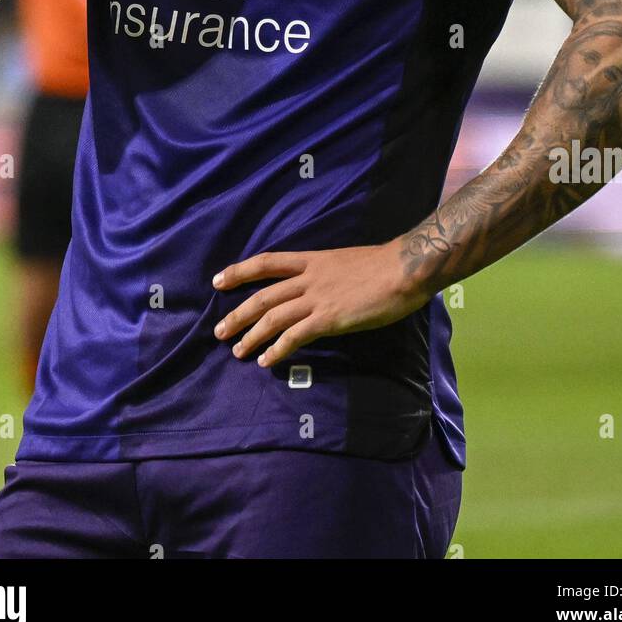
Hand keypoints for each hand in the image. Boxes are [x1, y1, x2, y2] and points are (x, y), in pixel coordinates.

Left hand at [211, 241, 431, 367]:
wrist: (402, 270)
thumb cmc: (382, 265)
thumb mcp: (344, 262)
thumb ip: (326, 275)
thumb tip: (318, 287)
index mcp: (312, 260)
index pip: (267, 262)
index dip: (240, 271)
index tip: (219, 280)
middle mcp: (308, 278)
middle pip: (263, 296)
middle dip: (238, 314)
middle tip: (219, 331)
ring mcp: (317, 298)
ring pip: (273, 317)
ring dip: (251, 336)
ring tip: (238, 352)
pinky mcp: (328, 319)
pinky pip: (294, 336)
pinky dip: (277, 349)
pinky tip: (266, 361)